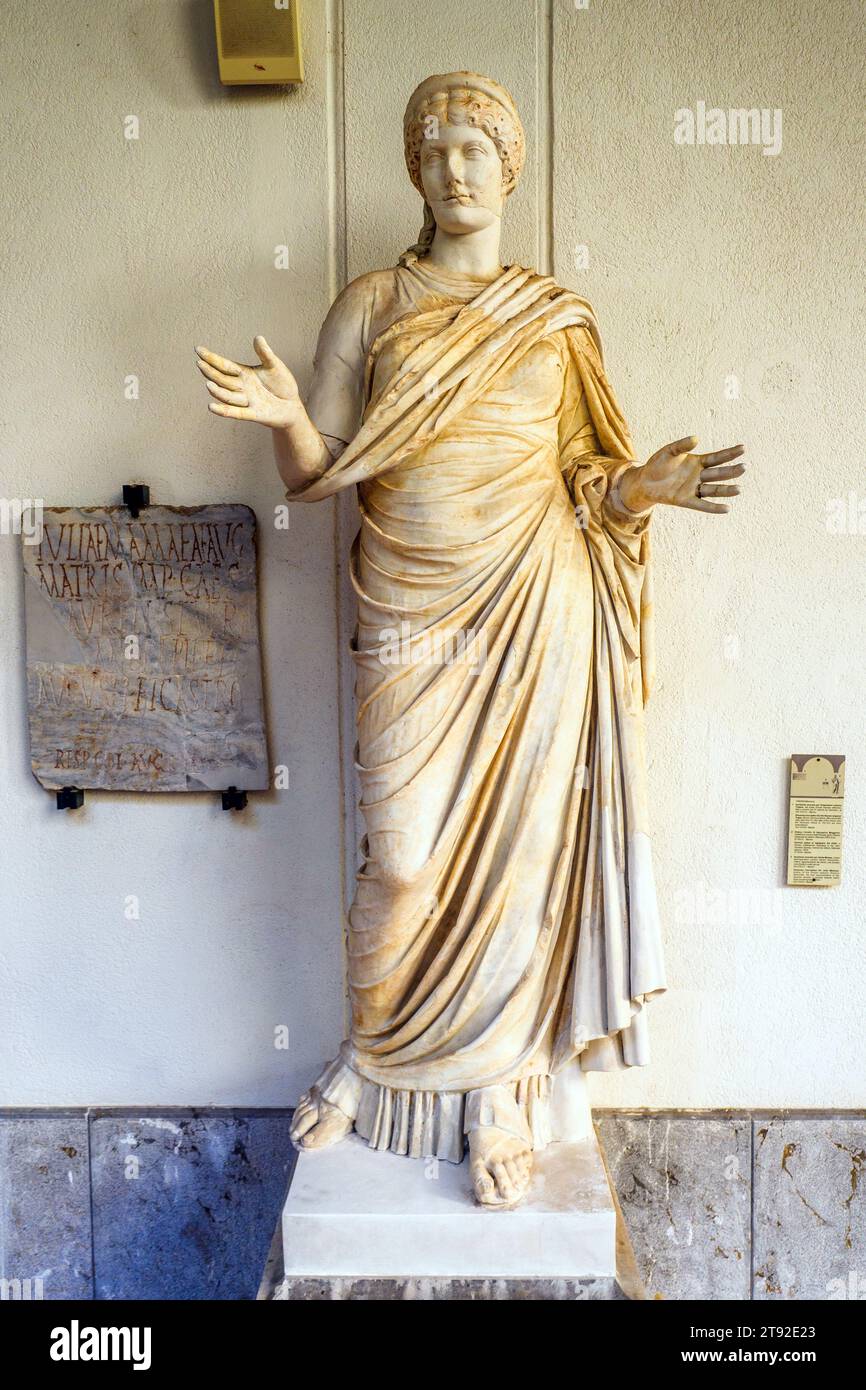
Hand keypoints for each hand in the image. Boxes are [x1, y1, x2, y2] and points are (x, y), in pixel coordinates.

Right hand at [195, 337, 301, 429]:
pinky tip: (212, 407)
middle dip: (211, 372)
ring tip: (208, 384)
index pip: (224, 365)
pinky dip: (224, 411)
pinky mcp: (254, 414)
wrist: (292, 406)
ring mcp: (246, 401)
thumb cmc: (283, 385)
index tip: (198, 350)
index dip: (211, 358)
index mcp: (244, 374)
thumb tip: (258, 337)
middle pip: (222, 380)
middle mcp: (241, 388)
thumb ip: (265, 354)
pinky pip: (236, 413)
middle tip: (199, 363)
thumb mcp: (275, 366)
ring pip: (227, 396)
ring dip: (218, 391)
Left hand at [618, 436, 745, 514]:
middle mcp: (698, 476)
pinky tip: (726, 508)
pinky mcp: (685, 500)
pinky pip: (702, 504)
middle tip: (745, 467)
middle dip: (731, 471)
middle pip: (718, 473)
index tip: (743, 448)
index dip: (730, 453)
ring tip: (739, 489)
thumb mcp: (669, 451)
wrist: (643, 481)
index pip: (717, 457)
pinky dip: (713, 507)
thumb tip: (696, 438)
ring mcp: (693, 488)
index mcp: (697, 462)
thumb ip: (681, 445)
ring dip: (726, 490)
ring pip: (713, 489)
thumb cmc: (658, 464)